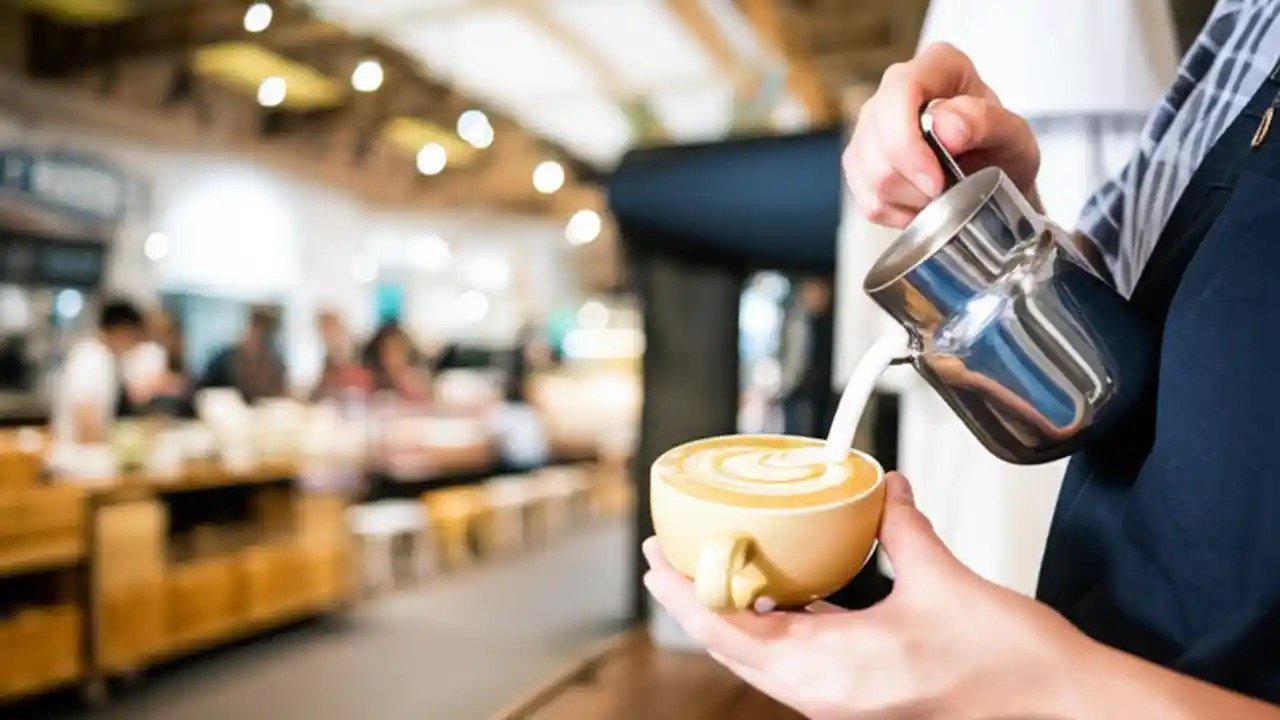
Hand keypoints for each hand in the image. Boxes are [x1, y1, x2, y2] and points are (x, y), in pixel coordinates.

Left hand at [643, 472, 1090, 718]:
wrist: (1065, 709)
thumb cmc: (1013, 666)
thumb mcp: (945, 579)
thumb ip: (902, 527)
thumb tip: (886, 488)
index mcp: (834, 672)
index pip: (729, 632)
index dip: (685, 593)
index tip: (658, 556)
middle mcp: (827, 699)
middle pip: (733, 649)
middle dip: (695, 600)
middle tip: (668, 555)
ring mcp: (844, 706)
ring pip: (761, 662)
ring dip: (730, 616)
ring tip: (713, 570)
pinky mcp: (864, 702)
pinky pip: (797, 666)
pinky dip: (775, 630)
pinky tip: (780, 597)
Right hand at [844, 42, 1040, 227]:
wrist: (995, 182)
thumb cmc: (1003, 153)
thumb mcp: (1015, 137)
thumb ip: (987, 123)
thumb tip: (944, 125)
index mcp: (938, 67)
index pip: (900, 89)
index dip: (908, 141)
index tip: (936, 180)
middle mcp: (895, 89)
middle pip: (877, 141)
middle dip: (912, 181)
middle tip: (947, 191)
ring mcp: (871, 125)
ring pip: (869, 175)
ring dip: (908, 200)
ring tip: (938, 197)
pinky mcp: (859, 162)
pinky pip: (866, 199)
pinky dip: (897, 214)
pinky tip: (921, 205)